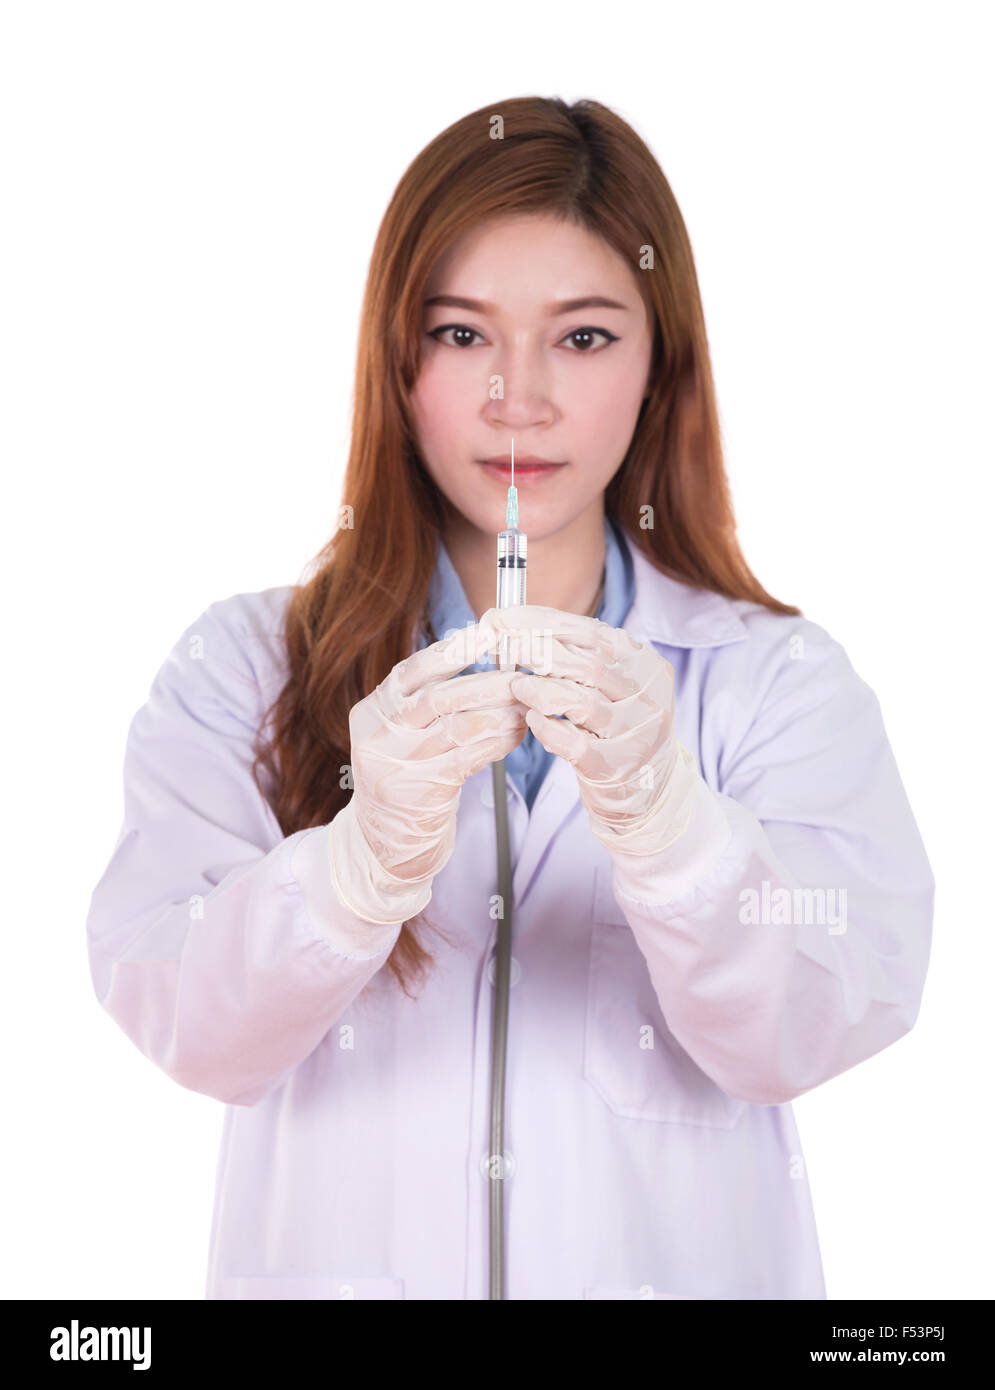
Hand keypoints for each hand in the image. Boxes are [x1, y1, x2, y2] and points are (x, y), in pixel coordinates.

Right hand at [330, 623, 525, 922]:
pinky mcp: (421, 793)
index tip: (487, 633)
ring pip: (459, 726)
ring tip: (528, 704)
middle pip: (439, 697)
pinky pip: (469, 757)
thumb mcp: (400, 735)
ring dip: (501, 712)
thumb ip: (425, 702)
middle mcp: (378, 736)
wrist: (384, 845)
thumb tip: (482, 655)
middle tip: (523, 672)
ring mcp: (397, 766)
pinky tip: (518, 732)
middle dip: (487, 682)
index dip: (451, 650)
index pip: (411, 671)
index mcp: (372, 712)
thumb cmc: (405, 779)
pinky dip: (498, 741)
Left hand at [482, 605, 698, 856]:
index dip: (543, 622)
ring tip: (516, 686)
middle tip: (501, 647)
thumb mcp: (613, 684)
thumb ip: (580, 656)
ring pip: (579, 702)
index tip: (504, 617)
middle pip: (586, 664)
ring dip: (538, 690)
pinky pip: (573, 743)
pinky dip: (546, 728)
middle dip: (535, 651)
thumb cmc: (618, 727)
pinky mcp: (614, 766)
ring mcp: (633, 734)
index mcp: (646, 665)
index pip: (592, 633)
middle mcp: (647, 697)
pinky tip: (533, 721)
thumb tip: (520, 626)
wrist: (648, 787)